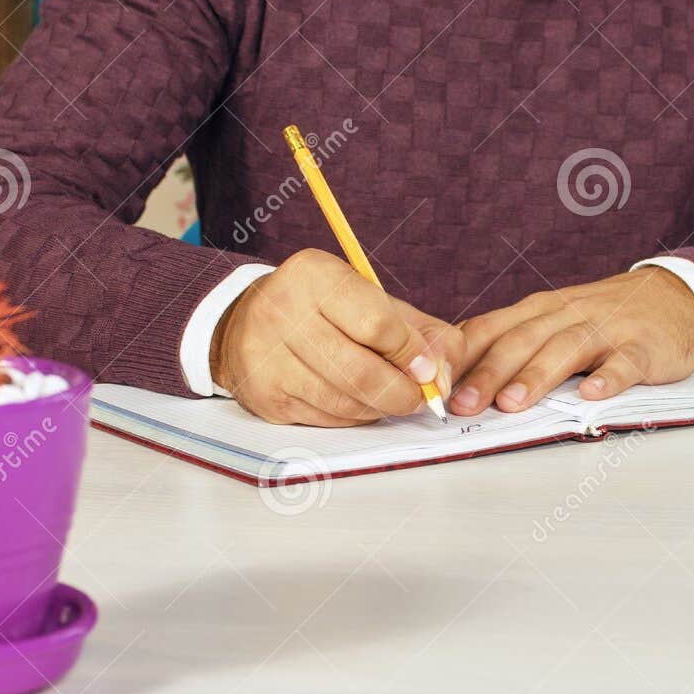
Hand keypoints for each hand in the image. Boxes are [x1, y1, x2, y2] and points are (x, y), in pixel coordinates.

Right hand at [210, 249, 462, 425]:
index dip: (412, 354)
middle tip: (420, 398)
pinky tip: (358, 402)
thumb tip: (445, 373)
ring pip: (345, 402)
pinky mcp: (265, 395)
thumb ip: (421, 331)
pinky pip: (326, 418)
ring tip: (391, 398)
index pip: (377, 325)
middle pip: (362, 372)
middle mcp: (282, 312)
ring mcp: (267, 357)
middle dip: (403, 393)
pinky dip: (354, 417)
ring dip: (380, 408)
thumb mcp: (371, 301)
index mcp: (314, 275)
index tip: (429, 370)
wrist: (247, 325)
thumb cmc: (324, 311)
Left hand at [450, 268, 693, 415]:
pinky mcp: (642, 347)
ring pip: (565, 350)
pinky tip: (591, 395)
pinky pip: (623, 363)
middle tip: (461, 405)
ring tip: (511, 404)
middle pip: (521, 341)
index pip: (489, 329)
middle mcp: (566, 314)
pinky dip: (608, 378)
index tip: (432, 384)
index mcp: (537, 311)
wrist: (675, 298)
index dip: (459, 357)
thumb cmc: (602, 319)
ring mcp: (606, 329)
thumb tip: (455, 379)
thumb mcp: (552, 322)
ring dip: (536, 376)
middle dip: (488, 373)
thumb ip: (511, 344)